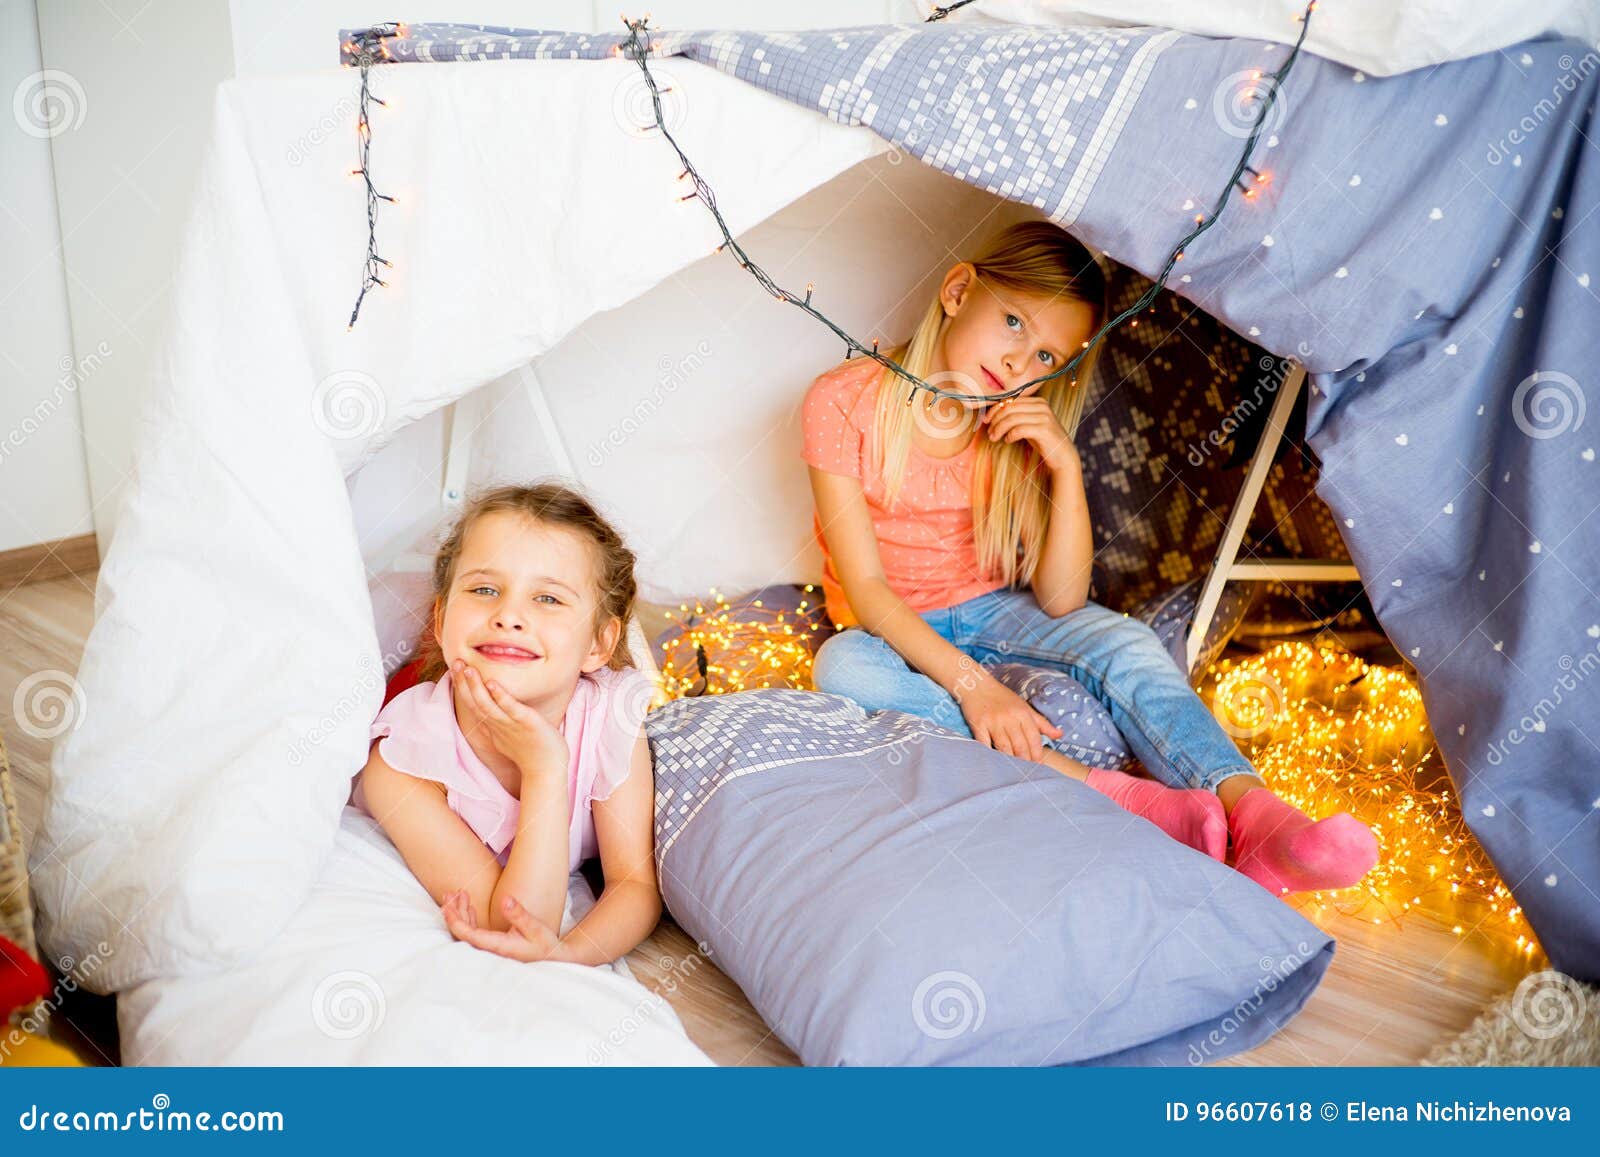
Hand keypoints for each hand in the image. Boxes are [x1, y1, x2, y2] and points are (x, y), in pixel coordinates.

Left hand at [442, 888, 564, 961]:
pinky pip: (474, 932)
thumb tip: (506, 899)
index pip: (468, 934)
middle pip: (463, 933)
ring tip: (456, 894)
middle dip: (453, 912)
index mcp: (497, 946)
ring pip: (467, 932)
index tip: (447, 905)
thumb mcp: (535, 927)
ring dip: (460, 913)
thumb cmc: (544, 944)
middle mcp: (490, 949)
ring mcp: (490, 948)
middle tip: (449, 893)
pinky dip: (469, 917)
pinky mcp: (493, 945)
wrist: (552, 959)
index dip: (455, 920)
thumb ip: (519, 914)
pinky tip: (469, 906)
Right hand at [452, 658, 567, 772]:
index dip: (462, 687)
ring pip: (488, 705)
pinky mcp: (526, 724)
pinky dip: (501, 696)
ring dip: (476, 687)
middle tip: (455, 662)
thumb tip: (487, 713)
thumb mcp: (506, 736)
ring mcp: (511, 725)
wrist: (546, 770)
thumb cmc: (530, 751)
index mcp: (493, 726)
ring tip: (468, 669)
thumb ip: (496, 723)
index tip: (455, 669)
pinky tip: (493, 683)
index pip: (473, 704)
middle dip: (464, 683)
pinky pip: (511, 708)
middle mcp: (498, 725)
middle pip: (475, 702)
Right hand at [956, 675, 1063, 762]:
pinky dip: (989, 754)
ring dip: (1010, 760)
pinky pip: (984, 744)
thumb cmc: (1002, 698)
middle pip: (1020, 745)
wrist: (976, 685)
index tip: (1039, 767)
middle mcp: (1009, 717)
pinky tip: (993, 763)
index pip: (1033, 738)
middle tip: (1027, 774)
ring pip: (1004, 747)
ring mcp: (993, 721)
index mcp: (1023, 713)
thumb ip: (1042, 723)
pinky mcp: (978, 725)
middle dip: (1025, 761)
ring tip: (1013, 772)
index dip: (1037, 754)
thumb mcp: (1024, 707)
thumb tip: (1060, 735)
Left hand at [982, 389, 1078, 474]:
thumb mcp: (1029, 424)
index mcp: (1038, 401)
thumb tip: (993, 413)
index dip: (995, 410)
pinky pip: (1019, 429)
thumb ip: (1017, 415)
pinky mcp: (1044, 429)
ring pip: (1012, 418)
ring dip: (999, 429)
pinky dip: (1010, 435)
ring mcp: (1044, 417)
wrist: (1063, 456)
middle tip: (989, 433)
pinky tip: (1007, 441)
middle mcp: (1042, 406)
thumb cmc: (1043, 440)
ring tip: (994, 438)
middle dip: (995, 420)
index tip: (986, 421)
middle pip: (1010, 408)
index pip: (1011, 401)